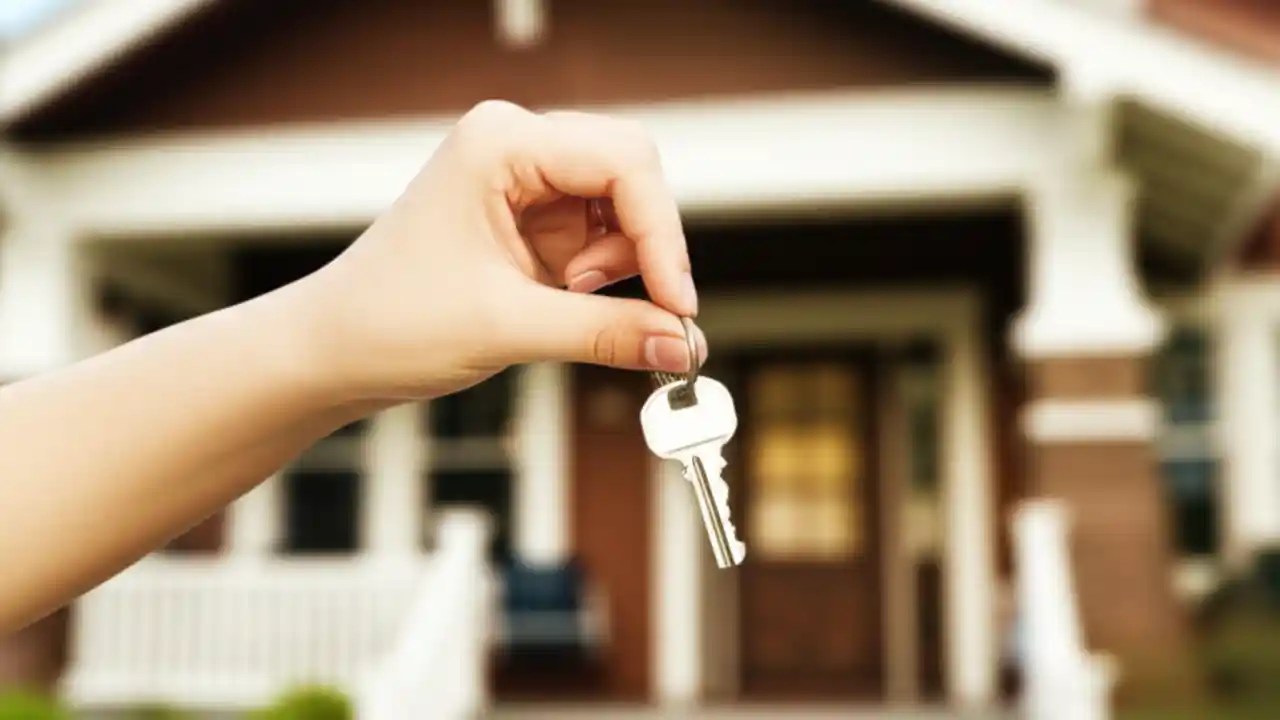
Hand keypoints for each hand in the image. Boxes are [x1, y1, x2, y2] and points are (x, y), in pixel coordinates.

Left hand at [297, 100, 706, 401]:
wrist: (333, 351)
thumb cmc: (388, 320)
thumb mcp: (507, 328)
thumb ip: (606, 333)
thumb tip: (683, 345)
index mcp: (501, 143)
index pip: (623, 164)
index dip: (662, 235)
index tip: (676, 304)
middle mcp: (516, 148)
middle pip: (631, 177)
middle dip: (647, 246)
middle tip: (651, 311)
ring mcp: (523, 182)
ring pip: (622, 210)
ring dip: (622, 265)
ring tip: (569, 302)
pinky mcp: (528, 220)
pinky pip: (598, 237)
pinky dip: (604, 277)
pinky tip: (568, 302)